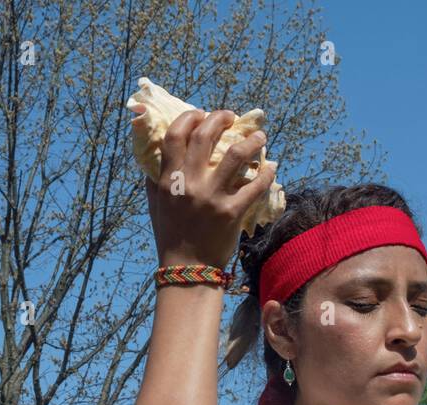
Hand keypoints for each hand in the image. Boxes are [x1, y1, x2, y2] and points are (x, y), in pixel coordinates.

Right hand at [143, 108, 277, 268]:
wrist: (188, 269)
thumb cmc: (171, 235)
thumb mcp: (156, 204)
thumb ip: (155, 178)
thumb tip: (156, 152)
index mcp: (168, 180)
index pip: (176, 134)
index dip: (190, 117)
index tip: (201, 113)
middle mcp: (189, 184)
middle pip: (205, 135)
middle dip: (220, 118)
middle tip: (230, 117)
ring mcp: (212, 198)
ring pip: (237, 155)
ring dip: (252, 141)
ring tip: (260, 137)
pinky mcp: (232, 213)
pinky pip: (255, 185)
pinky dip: (267, 173)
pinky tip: (271, 167)